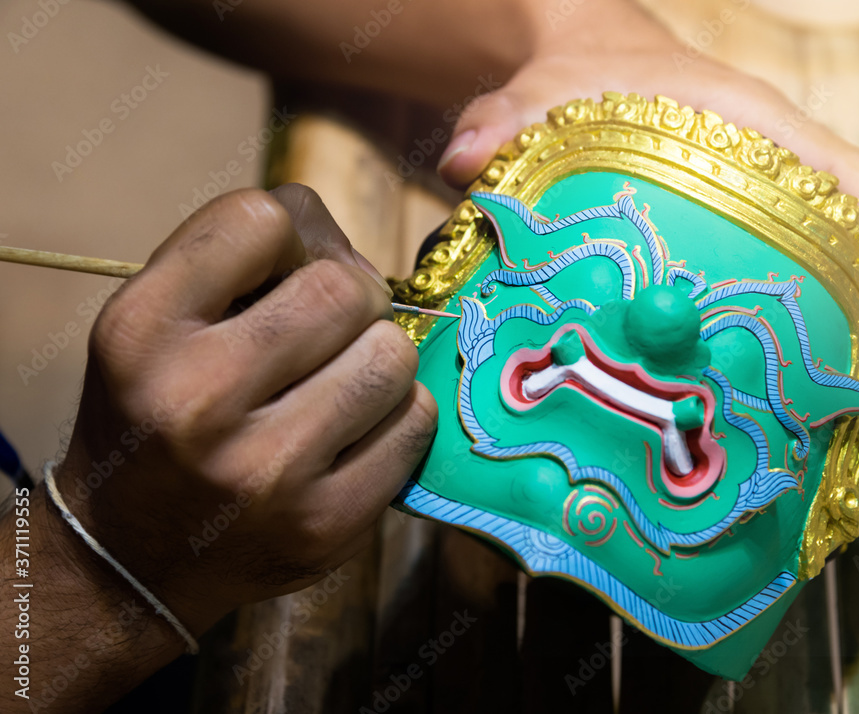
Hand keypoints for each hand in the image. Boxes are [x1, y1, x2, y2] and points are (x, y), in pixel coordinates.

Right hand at [55, 184, 436, 635]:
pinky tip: (356, 431)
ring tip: (341, 382)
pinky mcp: (325, 525)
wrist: (135, 559)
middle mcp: (195, 400)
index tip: (284, 272)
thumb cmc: (157, 416)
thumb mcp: (157, 323)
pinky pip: (416, 423)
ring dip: (379, 358)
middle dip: (351, 297)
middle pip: (346, 287)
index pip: (262, 219)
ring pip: (393, 354)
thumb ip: (240, 261)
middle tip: (330, 328)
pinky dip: (398, 416)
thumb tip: (353, 248)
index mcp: (142, 331)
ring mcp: (266, 471)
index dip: (291, 235)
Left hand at [435, 4, 858, 467]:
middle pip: (850, 255)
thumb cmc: (578, 82)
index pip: (835, 174)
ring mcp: (751, 229)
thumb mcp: (544, 95)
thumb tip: (464, 159)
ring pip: (825, 296)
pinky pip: (778, 312)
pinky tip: (804, 428)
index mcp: (744, 130)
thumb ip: (504, 123)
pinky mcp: (727, 263)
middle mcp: (765, 183)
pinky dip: (799, 368)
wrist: (575, 76)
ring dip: (855, 367)